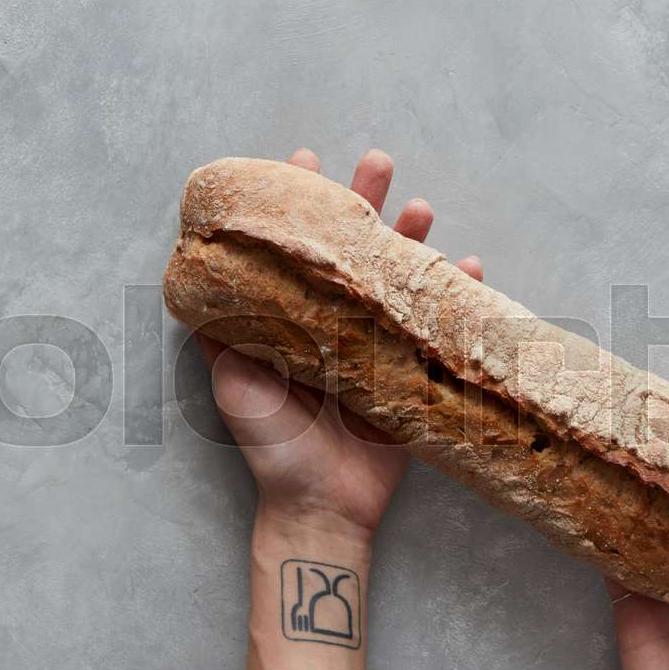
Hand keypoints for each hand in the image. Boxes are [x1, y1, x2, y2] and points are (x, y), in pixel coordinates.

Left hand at [199, 147, 483, 540]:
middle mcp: (339, 324)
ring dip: (414, 238)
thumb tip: (199, 278)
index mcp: (296, 320)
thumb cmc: (273, 449)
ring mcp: (380, 344)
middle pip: (355, 249)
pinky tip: (469, 266)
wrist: (320, 508)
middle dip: (367, 202)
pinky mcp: (415, 371)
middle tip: (378, 162)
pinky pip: (442, 322)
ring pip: (400, 276)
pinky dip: (459, 294)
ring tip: (422, 206)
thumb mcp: (234, 385)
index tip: (305, 162)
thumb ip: (223, 336)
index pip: (301, 247)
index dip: (303, 204)